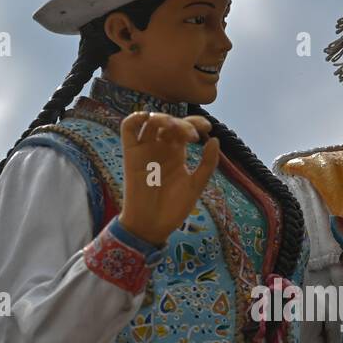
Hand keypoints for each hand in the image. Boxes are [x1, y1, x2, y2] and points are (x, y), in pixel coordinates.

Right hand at [118, 111, 219, 247]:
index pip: (185, 128)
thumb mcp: (196, 185)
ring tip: (176, 129)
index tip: (207, 128)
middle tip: (192, 136)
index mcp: (176, 153)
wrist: (153, 224)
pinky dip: (135, 118)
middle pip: (170, 123)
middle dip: (183, 124)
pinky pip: (128, 128)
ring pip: (150, 121)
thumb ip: (207, 163)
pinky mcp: (130, 153)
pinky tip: (148, 117)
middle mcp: (160, 147)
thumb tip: (215, 139)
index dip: (196, 122)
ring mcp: (145, 149)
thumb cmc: (174, 207)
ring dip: (163, 118)